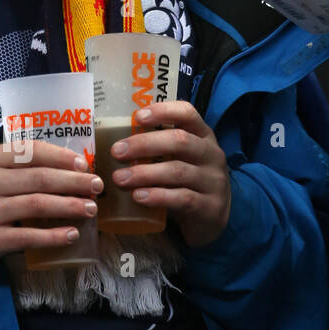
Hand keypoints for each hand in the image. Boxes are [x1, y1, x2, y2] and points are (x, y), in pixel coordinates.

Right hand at [0, 140, 103, 273]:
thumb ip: (16, 165)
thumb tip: (66, 164)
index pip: (30, 151)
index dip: (61, 156)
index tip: (84, 163)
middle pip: (40, 178)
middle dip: (74, 181)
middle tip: (97, 186)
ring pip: (37, 205)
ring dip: (69, 206)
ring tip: (90, 209)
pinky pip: (28, 236)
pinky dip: (53, 235)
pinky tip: (72, 234)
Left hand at [109, 100, 231, 247]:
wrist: (213, 218)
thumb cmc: (187, 182)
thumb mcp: (179, 159)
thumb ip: (158, 149)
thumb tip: (114, 143)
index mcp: (203, 136)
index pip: (188, 113)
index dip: (163, 111)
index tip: (137, 117)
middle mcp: (212, 155)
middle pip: (180, 141)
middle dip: (144, 144)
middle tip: (116, 152)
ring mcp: (214, 181)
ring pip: (178, 171)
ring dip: (144, 173)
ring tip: (119, 178)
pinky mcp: (210, 207)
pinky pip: (182, 198)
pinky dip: (158, 196)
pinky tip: (138, 196)